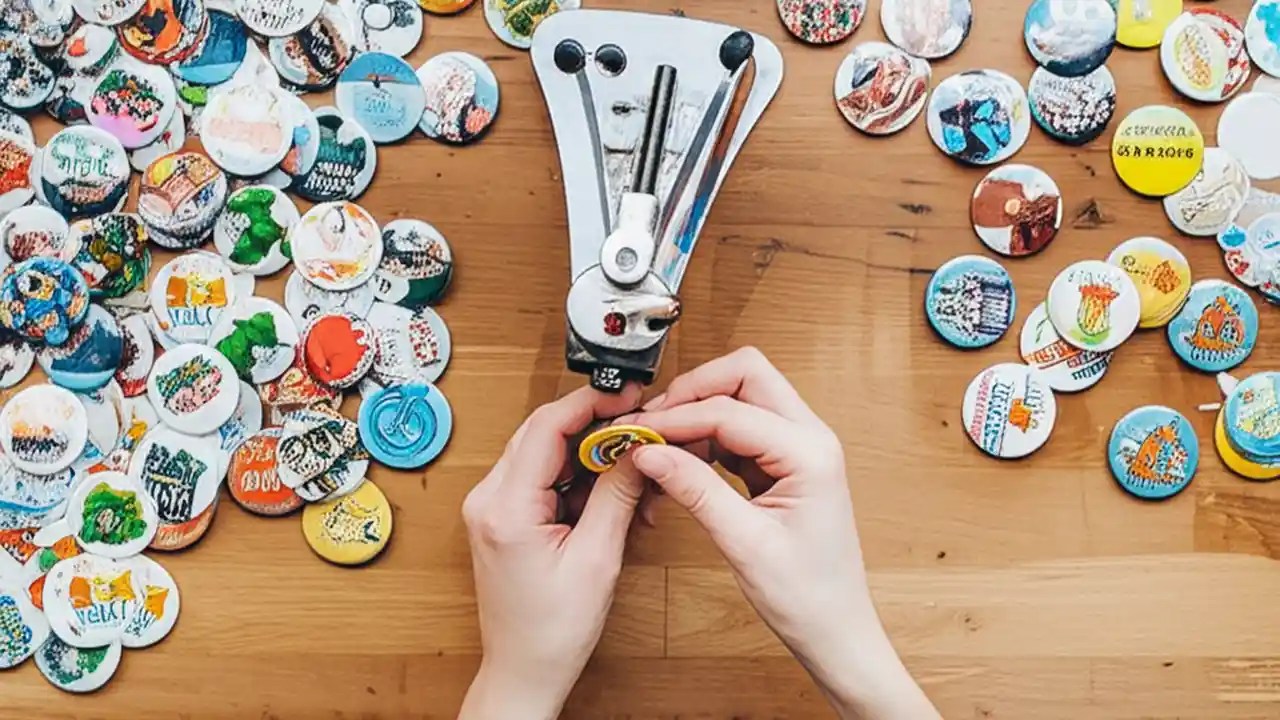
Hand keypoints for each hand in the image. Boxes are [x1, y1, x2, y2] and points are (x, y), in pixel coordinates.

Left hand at [459, 385, 644, 719]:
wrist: (524, 671)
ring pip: (547, 454)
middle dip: (595, 428)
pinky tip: (611, 496)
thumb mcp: (598, 558)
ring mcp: (492, 506)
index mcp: (505, 507)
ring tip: (633, 476)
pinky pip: (544, 477)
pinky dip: (579, 480)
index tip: (626, 394)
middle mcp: (488, 499)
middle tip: (638, 426)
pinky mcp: (503, 515)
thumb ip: (618, 494)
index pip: (546, 427)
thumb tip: (640, 447)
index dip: (590, 403)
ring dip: (591, 457)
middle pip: (544, 433)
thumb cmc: (552, 631)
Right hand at [626, 348, 938, 719]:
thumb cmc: (807, 596)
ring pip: (741, 397)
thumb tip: (650, 452)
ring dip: (697, 410)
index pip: (730, 411)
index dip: (677, 417)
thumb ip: (695, 489)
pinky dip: (706, 435)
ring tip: (657, 442)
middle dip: (693, 389)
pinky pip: (739, 429)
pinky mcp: (782, 464)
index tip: (637, 433)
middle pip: (745, 376)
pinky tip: (678, 458)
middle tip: (651, 420)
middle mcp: (810, 439)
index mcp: (811, 453)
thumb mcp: (744, 543)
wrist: (835, 630)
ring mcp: (798, 448)